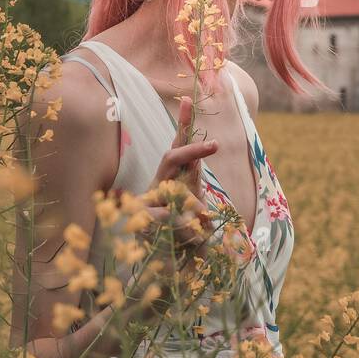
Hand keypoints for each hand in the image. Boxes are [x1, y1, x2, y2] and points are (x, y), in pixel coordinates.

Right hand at [140, 96, 215, 262]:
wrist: (163, 258)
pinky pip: (165, 216)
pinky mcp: (143, 214)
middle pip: (171, 156)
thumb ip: (199, 206)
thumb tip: (204, 214)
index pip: (178, 145)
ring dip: (192, 208)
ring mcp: (150, 196)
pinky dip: (183, 227)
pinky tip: (188, 235)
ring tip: (200, 227)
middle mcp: (160, 182)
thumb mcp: (197, 215)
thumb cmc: (183, 231)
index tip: (188, 99)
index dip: (183, 123)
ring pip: (173, 189)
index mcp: (175, 176)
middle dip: (193, 149)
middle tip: (215, 145)